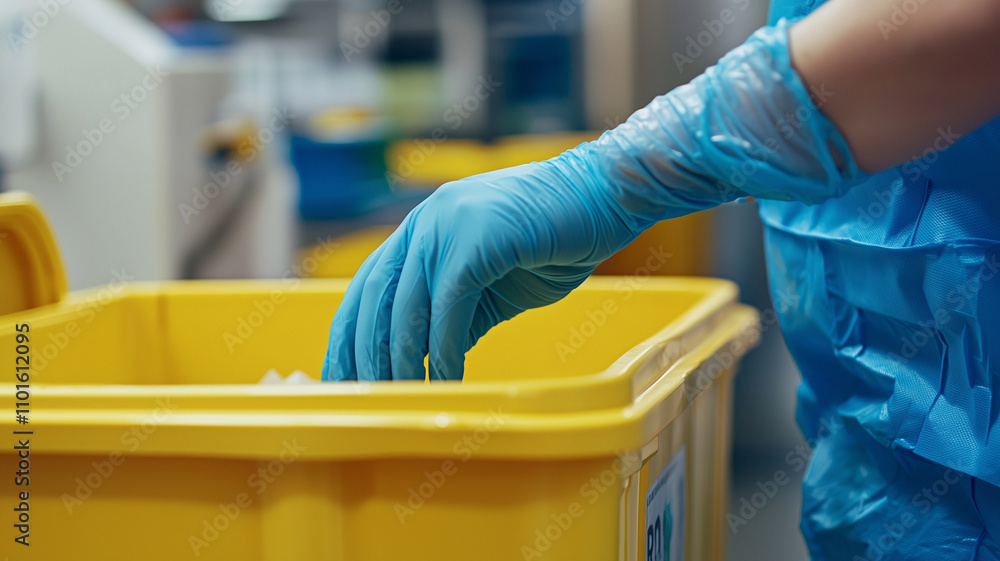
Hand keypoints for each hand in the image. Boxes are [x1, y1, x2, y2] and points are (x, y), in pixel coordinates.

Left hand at [322, 159, 640, 380]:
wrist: (600, 199)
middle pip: (374, 299)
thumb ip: (454, 310)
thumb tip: (425, 358)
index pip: (368, 287)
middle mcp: (424, 223)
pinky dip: (446, 350)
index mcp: (420, 229)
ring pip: (407, 306)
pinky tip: (448, 379)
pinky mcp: (476, 240)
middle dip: (365, 354)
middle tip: (363, 398)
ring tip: (404, 397)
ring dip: (403, 360)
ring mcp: (447, 226)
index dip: (349, 333)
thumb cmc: (550, 239)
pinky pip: (449, 307)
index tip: (343, 375)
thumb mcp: (489, 283)